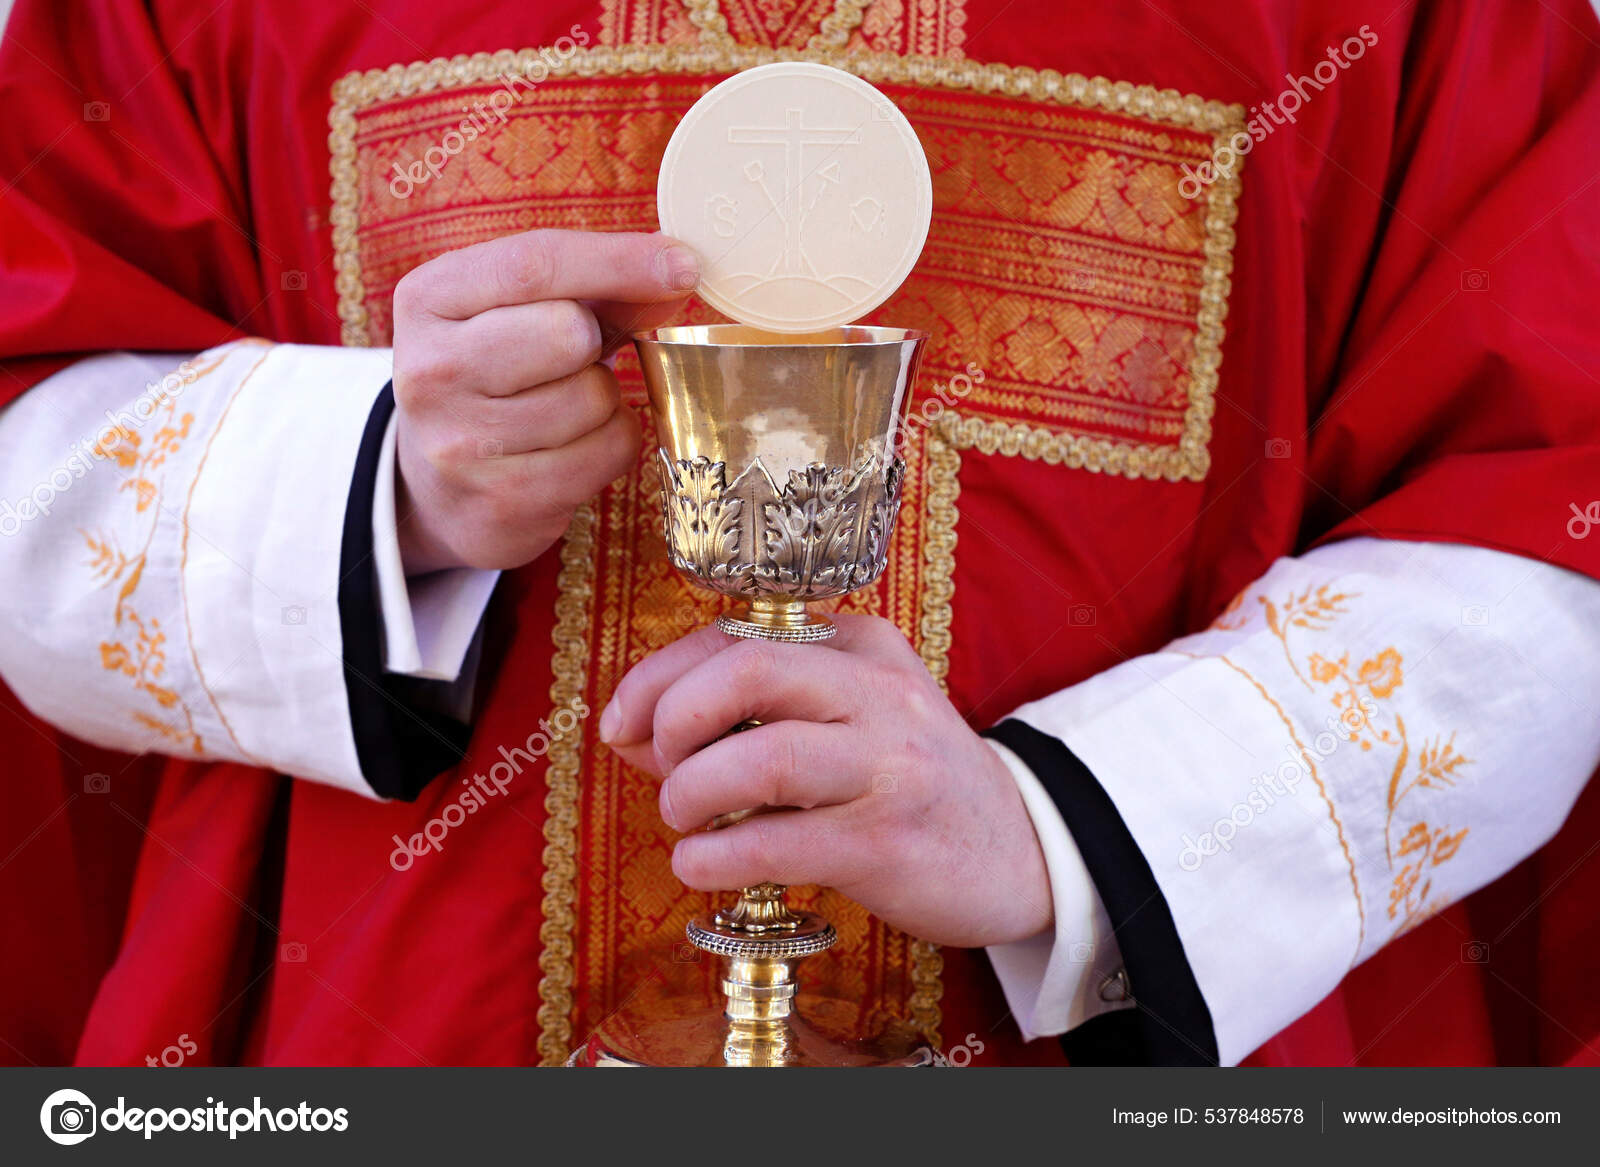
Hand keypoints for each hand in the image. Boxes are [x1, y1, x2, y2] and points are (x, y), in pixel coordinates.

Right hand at [391, 229, 698, 571]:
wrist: (441, 489)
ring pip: (594, 397)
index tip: (684, 264)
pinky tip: (575, 443)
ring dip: (603, 398)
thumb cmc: (498, 377)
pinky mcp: (503, 501)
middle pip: (568, 332)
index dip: (619, 261)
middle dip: (593, 341)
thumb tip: (678, 274)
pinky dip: (612, 442)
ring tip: (563, 403)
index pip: (534, 264)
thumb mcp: (523, 314)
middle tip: (570, 357)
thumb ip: (598, 288)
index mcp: (428, 300)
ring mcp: (462, 443)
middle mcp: (431, 370)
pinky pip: (609, 451)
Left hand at [598, 615, 1054, 947]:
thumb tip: (635, 734)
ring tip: (683, 821)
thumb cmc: (908, 780)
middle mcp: (877, 691)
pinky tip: (701, 865)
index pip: (735, 636)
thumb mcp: (847, 718)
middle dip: (673, 718)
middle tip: (657, 765)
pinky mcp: (886, 840)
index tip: (621, 723)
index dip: (657, 679)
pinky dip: (713, 856)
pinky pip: (774, 841)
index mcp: (859, 645)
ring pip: (760, 757)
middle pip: (746, 671)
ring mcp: (888, 765)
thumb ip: (750, 714)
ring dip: (690, 792)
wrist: (1022, 849)